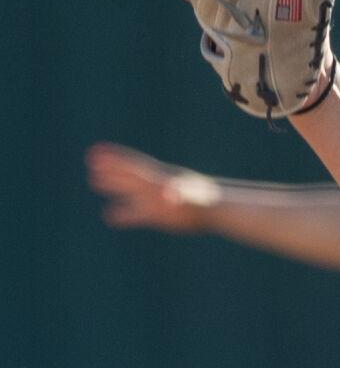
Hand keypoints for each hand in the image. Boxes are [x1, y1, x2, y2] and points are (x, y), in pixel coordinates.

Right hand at [85, 142, 218, 232]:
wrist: (220, 211)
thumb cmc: (204, 203)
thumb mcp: (189, 198)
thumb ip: (176, 195)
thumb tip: (167, 195)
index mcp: (160, 178)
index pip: (134, 166)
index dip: (115, 158)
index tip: (96, 151)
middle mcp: (156, 187)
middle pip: (129, 175)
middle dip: (110, 168)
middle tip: (90, 158)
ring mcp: (157, 201)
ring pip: (130, 193)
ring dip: (113, 187)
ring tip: (94, 181)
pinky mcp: (160, 216)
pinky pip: (136, 214)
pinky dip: (122, 214)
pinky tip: (109, 216)